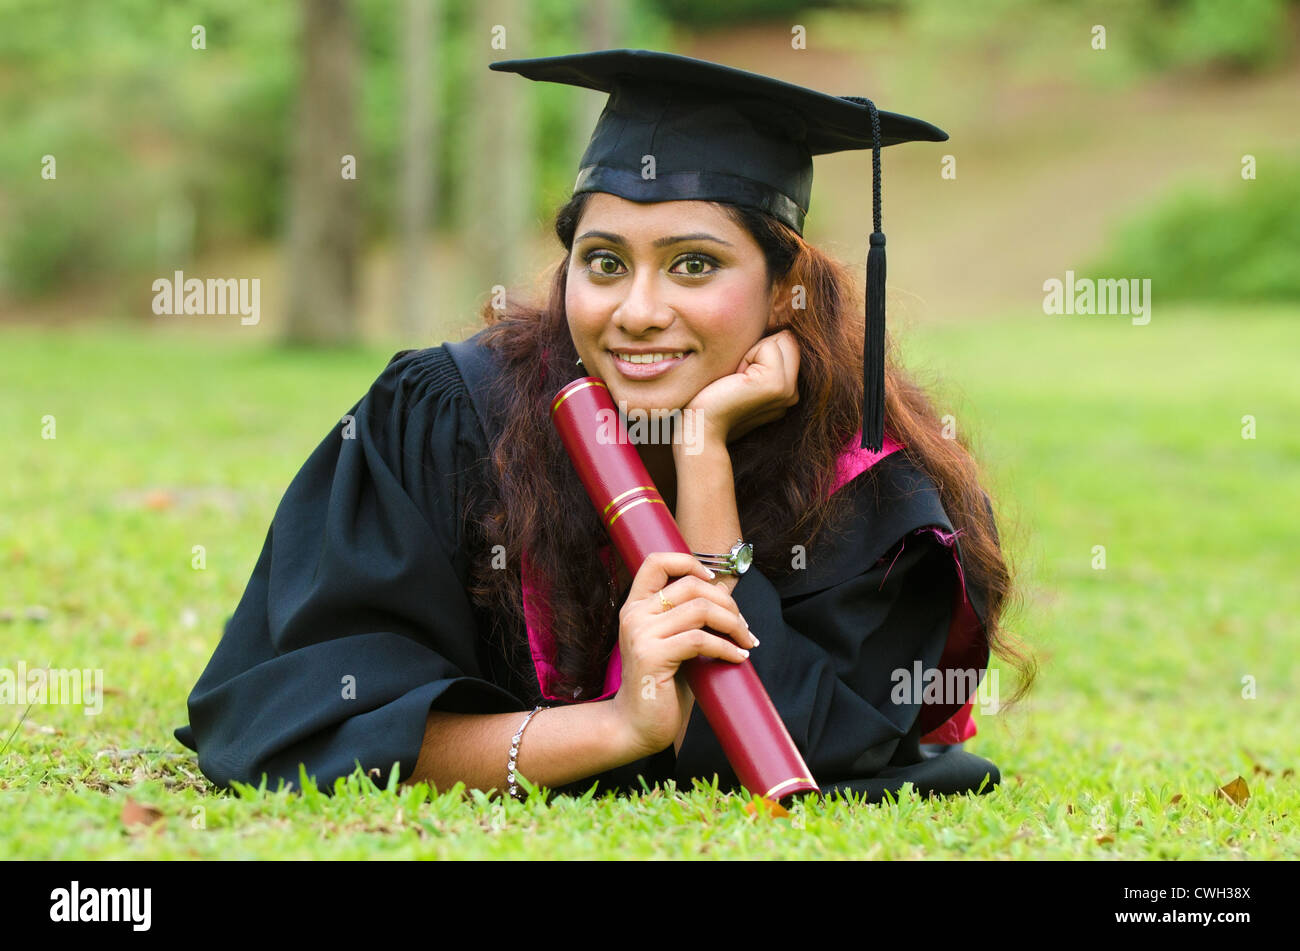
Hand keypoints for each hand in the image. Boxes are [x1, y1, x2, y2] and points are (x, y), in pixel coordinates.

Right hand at [610, 552, 757, 757]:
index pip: (656, 562)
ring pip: (700, 610)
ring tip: (746, 642)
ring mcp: (640, 635)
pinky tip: (738, 658)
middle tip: (744, 626)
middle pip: (691, 586)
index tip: (713, 580)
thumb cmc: (661, 685)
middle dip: (727, 603)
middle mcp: (633, 615)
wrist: (636, 726)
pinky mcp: (651, 656)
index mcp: (635, 606)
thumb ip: (688, 617)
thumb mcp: (673, 642)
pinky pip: (700, 640)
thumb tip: (722, 590)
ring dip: (733, 624)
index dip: (688, 562)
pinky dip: (726, 647)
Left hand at [681, 329, 799, 444]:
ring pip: (782, 339)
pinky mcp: (776, 385)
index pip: (787, 342)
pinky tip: (735, 380)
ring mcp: (788, 391)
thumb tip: (774, 315)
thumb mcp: (741, 370)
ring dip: (752, 351)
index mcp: (787, 389)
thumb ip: (760, 353)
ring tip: (735, 378)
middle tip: (735, 377)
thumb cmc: (710, 397)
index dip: (758, 348)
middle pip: (788, 338)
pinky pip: (769, 346)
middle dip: (758, 347)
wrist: (699, 427)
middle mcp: (793, 392)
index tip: (737, 375)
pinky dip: (746, 356)